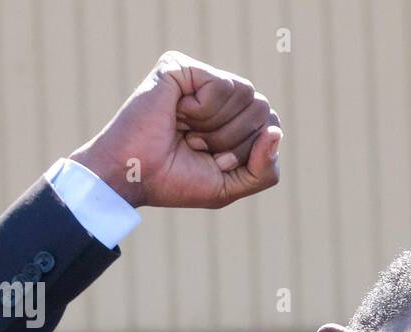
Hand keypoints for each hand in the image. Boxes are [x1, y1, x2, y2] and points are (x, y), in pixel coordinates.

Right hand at [70, 50, 281, 208]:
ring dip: (217, 128)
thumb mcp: (231, 186)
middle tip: (197, 147)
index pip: (271, 126)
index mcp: (233, 119)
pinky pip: (222, 84)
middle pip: (264, 109)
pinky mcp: (181, 66)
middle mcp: (220, 95)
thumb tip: (276, 132)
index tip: (214, 163)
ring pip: (248, 94)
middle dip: (234, 140)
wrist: (133, 177)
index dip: (249, 153)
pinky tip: (177, 114)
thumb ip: (265, 169)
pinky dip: (202, 110)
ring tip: (187, 133)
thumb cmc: (176, 181)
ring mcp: (200, 78)